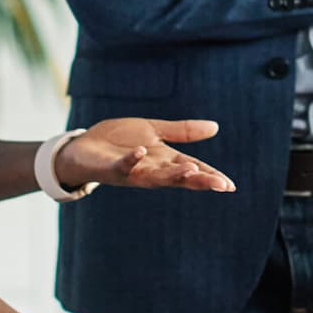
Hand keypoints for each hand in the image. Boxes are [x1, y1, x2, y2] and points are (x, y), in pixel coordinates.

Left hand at [55, 119, 234, 192]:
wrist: (83, 146)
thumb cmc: (118, 141)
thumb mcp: (154, 131)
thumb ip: (182, 131)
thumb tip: (215, 127)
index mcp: (164, 161)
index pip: (193, 170)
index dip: (210, 177)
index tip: (229, 185)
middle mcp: (151, 170)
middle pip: (180, 178)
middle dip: (200, 181)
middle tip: (221, 185)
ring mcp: (132, 171)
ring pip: (156, 177)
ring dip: (173, 175)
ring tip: (191, 169)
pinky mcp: (111, 168)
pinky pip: (123, 166)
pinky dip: (132, 160)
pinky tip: (142, 152)